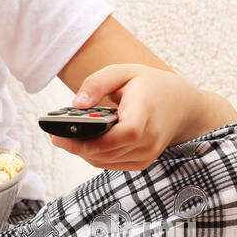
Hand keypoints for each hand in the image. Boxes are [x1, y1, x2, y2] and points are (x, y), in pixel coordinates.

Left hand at [48, 64, 200, 170]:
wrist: (181, 105)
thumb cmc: (149, 85)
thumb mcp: (124, 71)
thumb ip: (98, 82)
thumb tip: (77, 103)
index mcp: (146, 109)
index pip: (128, 132)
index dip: (101, 139)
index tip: (74, 135)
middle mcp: (150, 136)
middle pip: (110, 151)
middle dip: (78, 146)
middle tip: (54, 135)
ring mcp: (148, 152)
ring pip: (107, 161)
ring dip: (83, 152)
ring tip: (62, 138)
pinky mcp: (144, 161)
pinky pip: (112, 164)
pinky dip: (95, 156)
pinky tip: (82, 144)